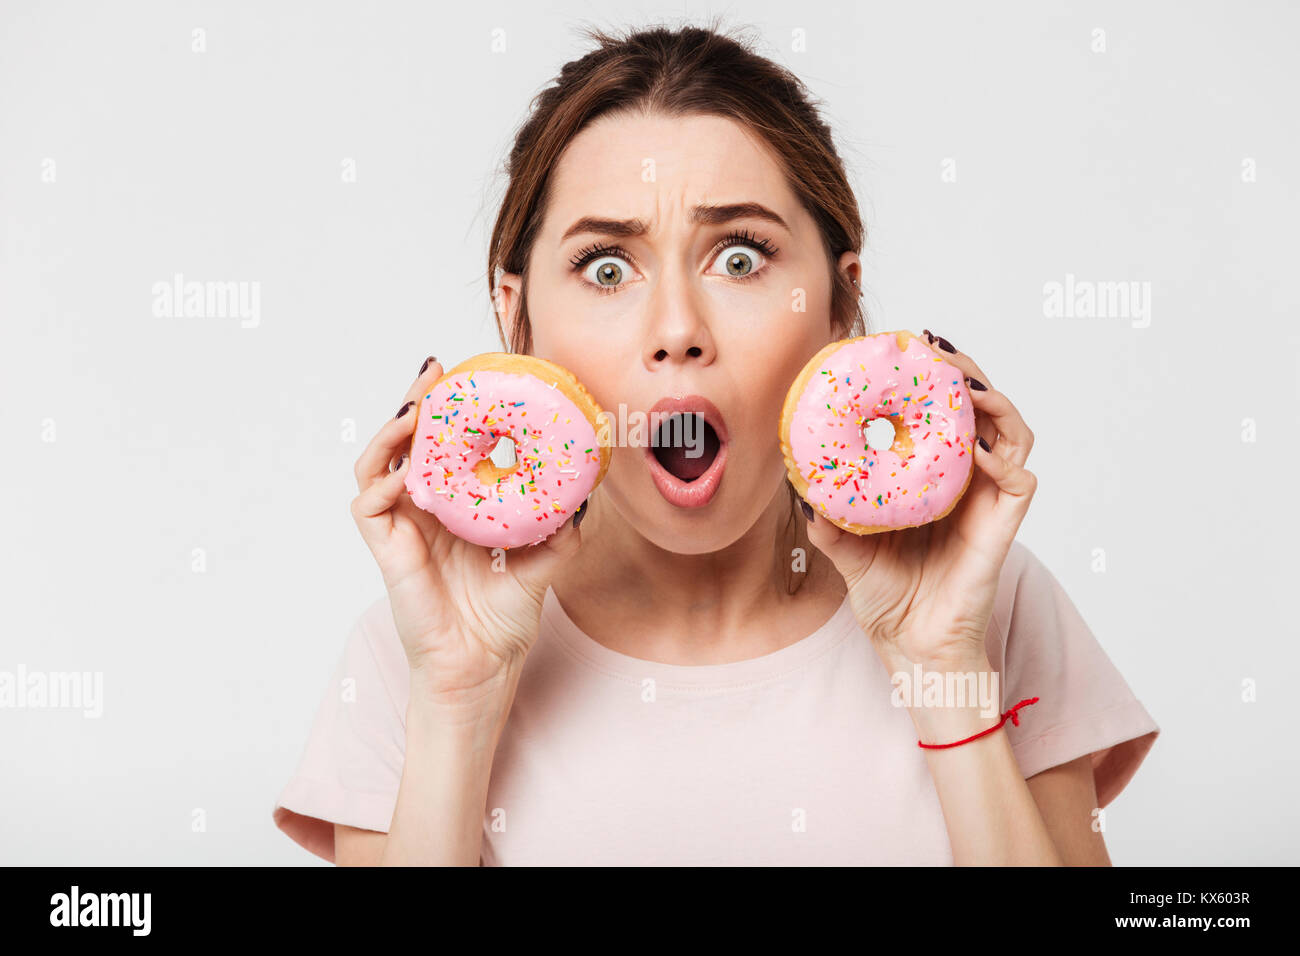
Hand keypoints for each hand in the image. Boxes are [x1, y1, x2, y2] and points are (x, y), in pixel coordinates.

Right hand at [349, 356, 584, 708]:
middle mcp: (424, 511)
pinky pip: (368, 507)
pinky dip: (380, 483)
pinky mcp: (387, 552)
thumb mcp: (545, 563)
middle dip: (415, 402)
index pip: (443, 446)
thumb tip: (584, 493)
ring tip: (414, 410)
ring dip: (390, 433)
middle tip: (434, 371)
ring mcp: (402, 530)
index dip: (448, 411)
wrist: (483, 666)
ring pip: (376, 465)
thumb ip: (560, 528)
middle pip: (405, 444)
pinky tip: (405, 471)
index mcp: (455, 506)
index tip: (467, 377)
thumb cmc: (504, 618)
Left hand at [805, 331, 1036, 672]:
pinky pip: (1018, 479)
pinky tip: (972, 448)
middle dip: (963, 370)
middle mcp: (967, 481)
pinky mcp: (1005, 525)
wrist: (913, 648)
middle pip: (981, 408)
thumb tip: (799, 485)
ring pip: (1012, 431)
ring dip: (991, 399)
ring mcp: (990, 500)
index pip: (941, 413)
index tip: (904, 347)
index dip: (930, 377)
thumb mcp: (845, 549)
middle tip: (933, 348)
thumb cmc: (887, 598)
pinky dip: (1001, 457)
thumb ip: (827, 516)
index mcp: (933, 478)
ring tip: (960, 381)